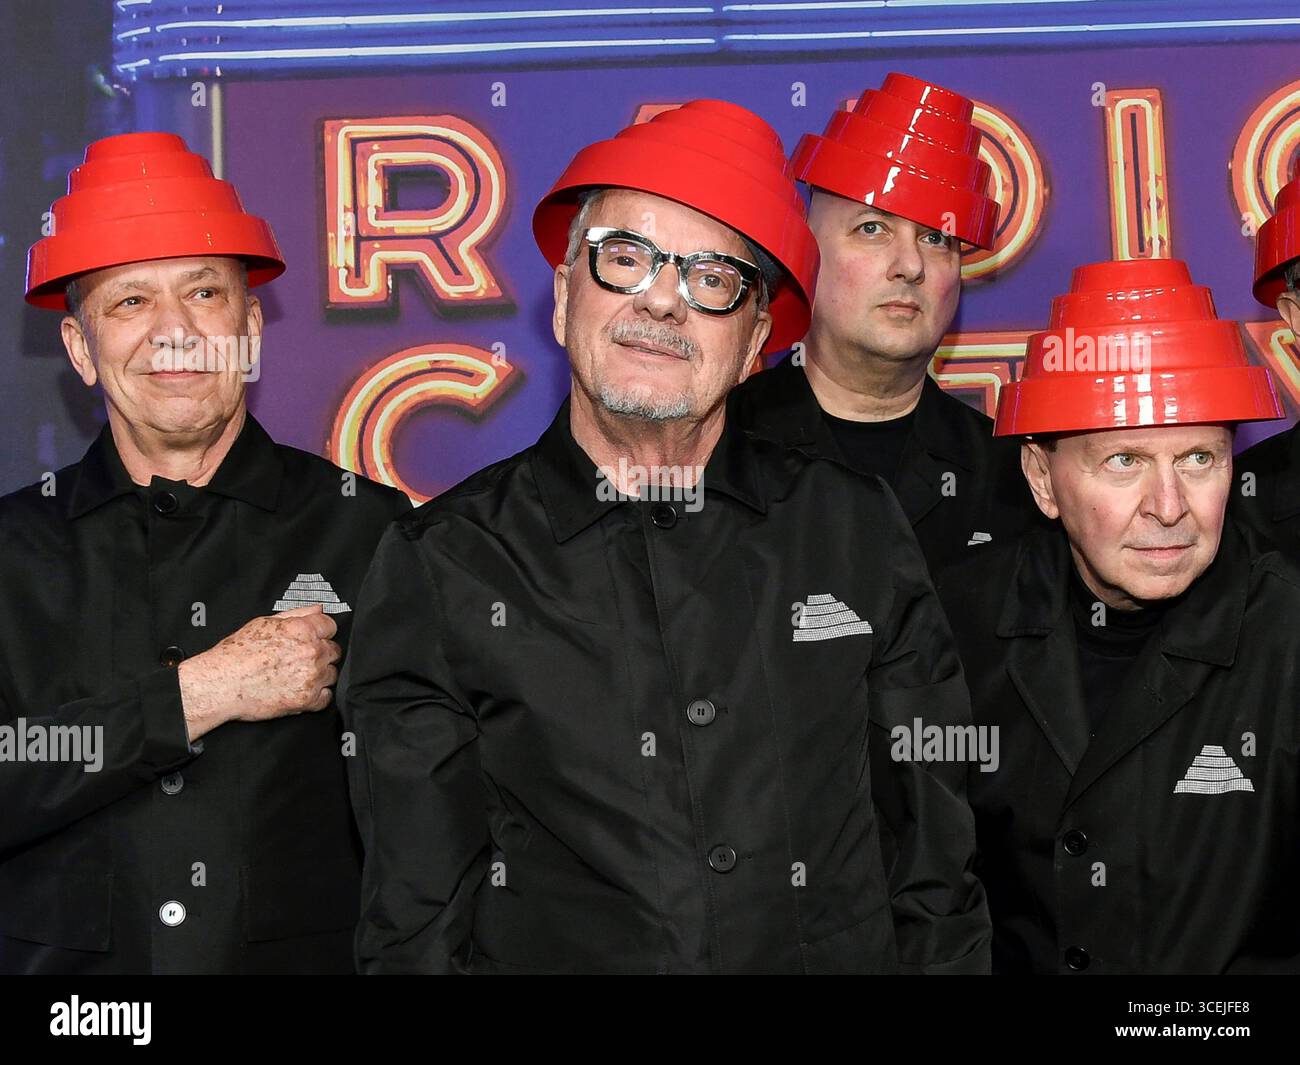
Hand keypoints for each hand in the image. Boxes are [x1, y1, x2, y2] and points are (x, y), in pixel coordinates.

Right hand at [178, 605, 341, 740]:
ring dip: (320, 675)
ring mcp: (311, 677)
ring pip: (331, 674)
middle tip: (301, 659)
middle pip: (334, 650)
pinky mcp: (307, 699)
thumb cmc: (236, 654)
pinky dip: (317, 696)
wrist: (221, 684)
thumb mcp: (264, 623)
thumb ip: (296, 614)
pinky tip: (301, 691)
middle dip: (321, 653)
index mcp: (302, 630)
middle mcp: (311, 652)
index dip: (321, 632)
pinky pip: (326, 697)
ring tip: (297, 676)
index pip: (331, 626)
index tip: (313, 638)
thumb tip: (317, 609)